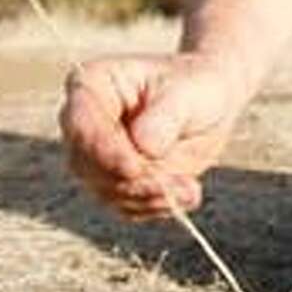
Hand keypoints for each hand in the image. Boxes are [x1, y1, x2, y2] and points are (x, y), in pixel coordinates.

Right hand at [59, 54, 241, 220]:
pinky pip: (127, 205)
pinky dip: (156, 205)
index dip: (103, 150)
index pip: (81, 124)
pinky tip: (186, 195)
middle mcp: (84, 124)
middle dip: (131, 181)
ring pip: (107, 190)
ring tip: (189, 189)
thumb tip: (144, 146)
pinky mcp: (115, 183)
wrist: (210, 102)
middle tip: (173, 185)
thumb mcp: (187, 92)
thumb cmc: (194, 86)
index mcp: (91, 86)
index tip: (133, 168)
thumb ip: (165, 116)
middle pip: (88, 165)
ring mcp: (97, 157)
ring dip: (148, 196)